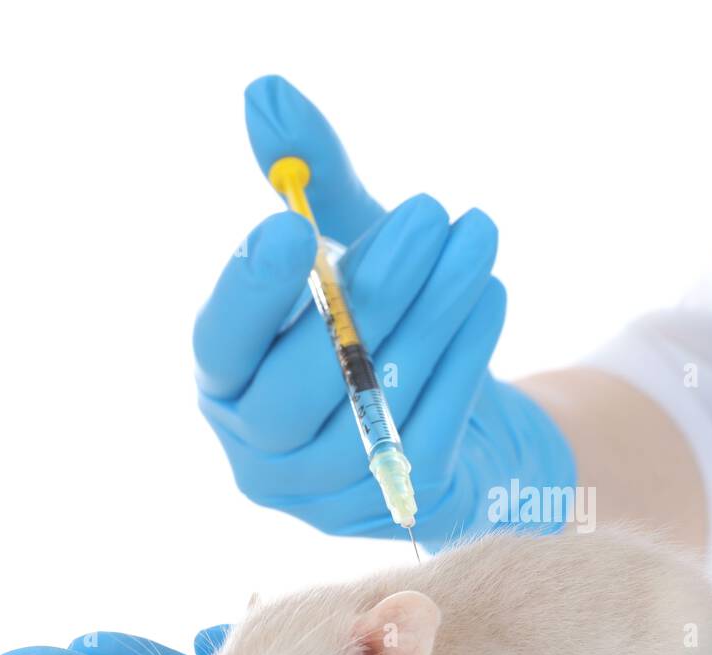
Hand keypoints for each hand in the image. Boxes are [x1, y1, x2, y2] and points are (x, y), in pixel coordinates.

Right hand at [193, 75, 574, 544]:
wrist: (454, 423)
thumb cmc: (380, 325)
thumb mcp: (349, 249)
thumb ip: (308, 182)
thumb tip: (267, 94)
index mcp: (228, 384)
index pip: (220, 344)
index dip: (250, 292)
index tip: (292, 226)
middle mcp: (263, 450)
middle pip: (304, 381)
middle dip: (373, 290)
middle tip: (429, 213)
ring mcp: (330, 491)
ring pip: (380, 401)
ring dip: (436, 311)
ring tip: (477, 237)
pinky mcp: (399, 503)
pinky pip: (434, 424)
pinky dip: (466, 353)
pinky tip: (490, 291)